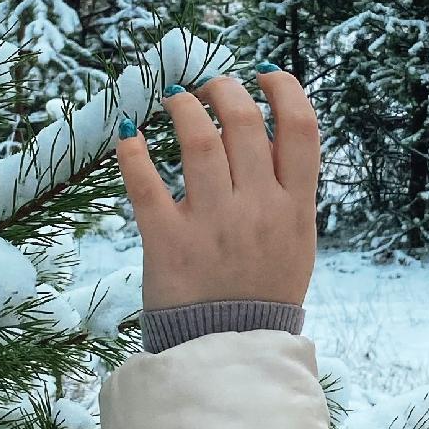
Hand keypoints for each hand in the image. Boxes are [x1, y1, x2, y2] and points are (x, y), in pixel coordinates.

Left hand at [113, 70, 319, 311]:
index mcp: (294, 208)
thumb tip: (275, 133)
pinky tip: (128, 133)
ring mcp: (212, 224)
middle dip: (225, 90)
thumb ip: (289, 192)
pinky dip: (132, 151)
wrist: (232, 354)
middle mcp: (256, 209)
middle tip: (210, 86)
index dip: (284, 89)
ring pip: (197, 140)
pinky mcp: (168, 241)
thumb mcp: (297, 242)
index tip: (264, 75)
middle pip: (244, 123)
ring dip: (183, 107)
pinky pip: (145, 184)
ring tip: (176, 100)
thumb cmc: (264, 294)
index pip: (301, 128)